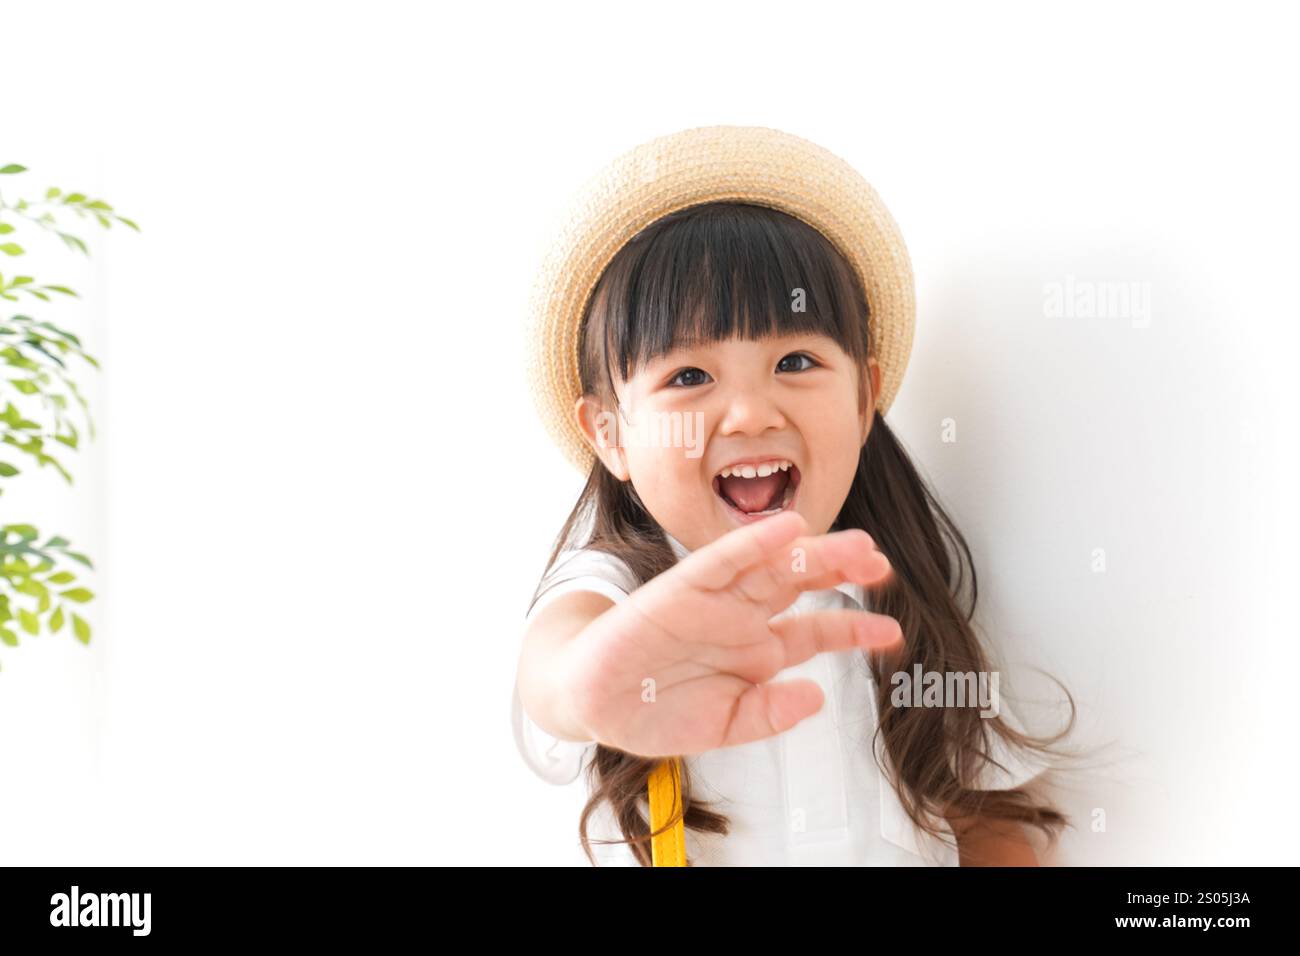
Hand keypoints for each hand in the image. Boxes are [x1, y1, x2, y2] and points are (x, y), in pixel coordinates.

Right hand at [558, 509, 901, 757]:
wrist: (592, 702)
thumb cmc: (654, 711)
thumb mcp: (722, 727)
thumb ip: (768, 715)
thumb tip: (815, 698)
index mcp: (755, 653)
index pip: (814, 633)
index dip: (854, 630)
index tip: (891, 633)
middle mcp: (740, 619)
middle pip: (801, 586)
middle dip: (842, 573)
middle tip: (880, 565)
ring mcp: (713, 600)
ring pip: (771, 566)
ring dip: (812, 552)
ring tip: (854, 545)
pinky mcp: (679, 588)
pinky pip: (720, 561)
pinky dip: (753, 545)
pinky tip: (788, 531)